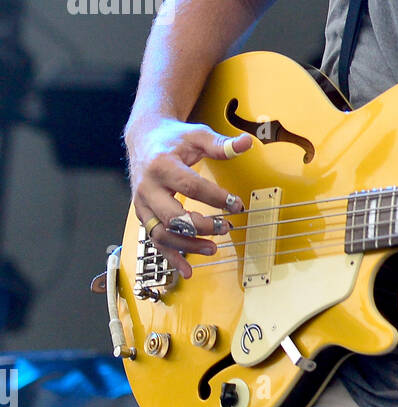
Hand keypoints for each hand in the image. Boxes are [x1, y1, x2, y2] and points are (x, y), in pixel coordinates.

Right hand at [126, 118, 251, 276]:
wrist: (144, 139)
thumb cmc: (173, 139)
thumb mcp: (197, 136)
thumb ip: (221, 144)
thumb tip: (246, 143)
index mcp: (161, 165)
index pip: (190, 186)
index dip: (216, 198)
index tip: (236, 204)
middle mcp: (147, 188)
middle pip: (172, 216)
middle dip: (201, 226)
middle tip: (226, 227)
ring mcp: (142, 204)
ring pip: (161, 234)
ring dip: (187, 246)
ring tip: (213, 248)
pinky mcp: (144, 216)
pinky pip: (155, 241)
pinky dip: (170, 258)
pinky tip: (187, 270)